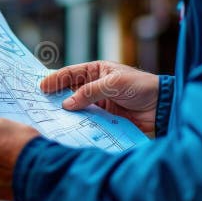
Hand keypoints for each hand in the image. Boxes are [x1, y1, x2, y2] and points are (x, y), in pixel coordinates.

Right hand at [40, 61, 158, 132]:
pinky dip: (77, 124)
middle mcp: (94, 87)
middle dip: (55, 97)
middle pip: (69, 91)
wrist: (163, 108)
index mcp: (96, 71)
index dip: (55, 79)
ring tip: (49, 119)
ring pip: (76, 108)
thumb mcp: (114, 83)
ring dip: (65, 113)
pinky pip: (86, 121)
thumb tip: (67, 104)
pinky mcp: (104, 119)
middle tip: (39, 105)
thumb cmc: (141, 87)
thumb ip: (89, 92)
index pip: (70, 74)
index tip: (41, 88)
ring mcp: (98, 104)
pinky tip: (67, 128)